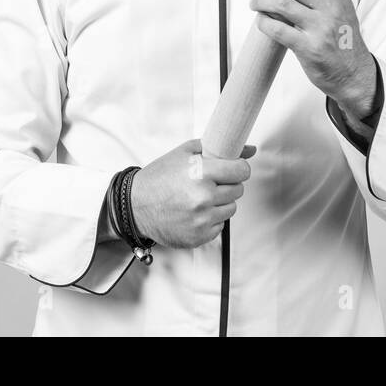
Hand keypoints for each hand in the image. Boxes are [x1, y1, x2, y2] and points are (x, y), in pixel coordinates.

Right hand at [129, 138, 255, 248]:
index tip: (232, 168)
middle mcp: (203, 197)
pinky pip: (220, 226)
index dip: (238, 168)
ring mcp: (202, 219)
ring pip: (231, 208)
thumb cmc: (159, 177)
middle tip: (210, 183)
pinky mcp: (199, 236)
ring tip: (200, 198)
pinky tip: (195, 212)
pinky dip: (211, 219)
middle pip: (238, 190)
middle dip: (228, 184)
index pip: (242, 170)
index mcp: (200, 172)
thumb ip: (217, 148)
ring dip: (221, 203)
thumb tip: (250, 149)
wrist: (135, 206)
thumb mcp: (184, 153)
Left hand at [251, 0, 379, 123]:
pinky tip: (262, 21)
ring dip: (260, 0)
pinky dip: (263, 22)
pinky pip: (277, 29)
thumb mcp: (341, 7)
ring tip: (255, 2)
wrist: (354, 73)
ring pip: (280, 3)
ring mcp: (320, 29)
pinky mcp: (308, 49)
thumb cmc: (343, 38)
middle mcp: (331, 9)